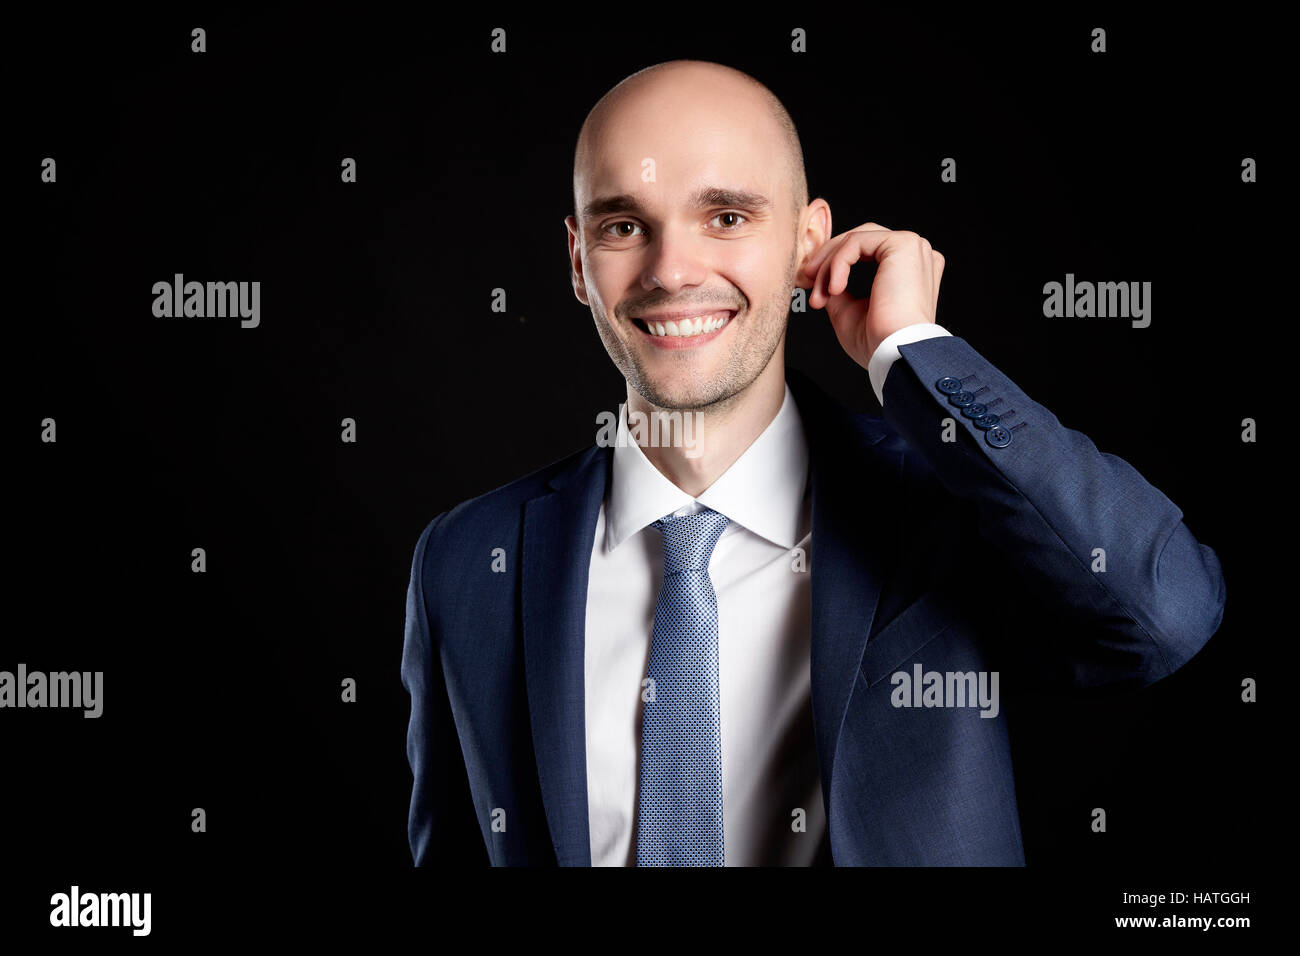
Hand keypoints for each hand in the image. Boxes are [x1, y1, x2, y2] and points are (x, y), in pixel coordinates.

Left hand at [796, 223, 944, 368]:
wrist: (895, 352)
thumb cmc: (878, 342)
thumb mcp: (849, 312)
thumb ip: (838, 290)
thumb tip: (821, 279)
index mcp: (908, 269)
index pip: (865, 250)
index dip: (833, 263)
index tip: (812, 285)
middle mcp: (914, 254)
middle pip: (858, 240)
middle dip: (826, 260)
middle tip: (806, 279)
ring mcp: (911, 246)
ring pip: (854, 240)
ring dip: (828, 265)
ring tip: (819, 294)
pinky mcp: (903, 244)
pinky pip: (856, 243)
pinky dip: (837, 264)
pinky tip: (834, 289)